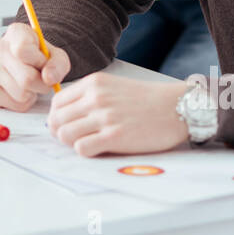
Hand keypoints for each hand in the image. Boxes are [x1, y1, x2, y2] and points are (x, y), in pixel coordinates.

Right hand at [0, 21, 69, 110]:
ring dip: (32, 93)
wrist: (28, 62)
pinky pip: (13, 104)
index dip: (39, 63)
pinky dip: (23, 102)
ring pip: (20, 94)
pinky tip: (22, 90)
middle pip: (26, 78)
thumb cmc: (41, 56)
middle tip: (42, 78)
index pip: (22, 50)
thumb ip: (58, 64)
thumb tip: (49, 78)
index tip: (44, 63)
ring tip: (31, 83)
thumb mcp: (57, 55)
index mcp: (16, 33)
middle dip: (41, 84)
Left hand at [48, 73, 190, 156]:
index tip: (65, 125)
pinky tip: (99, 148)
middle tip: (75, 138)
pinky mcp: (114, 136)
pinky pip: (82, 149)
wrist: (176, 107)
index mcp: (93, 83)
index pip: (57, 103)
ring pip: (65, 135)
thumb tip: (65, 115)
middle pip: (57, 120)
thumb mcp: (113, 86)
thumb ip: (90, 96)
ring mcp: (104, 117)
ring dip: (72, 143)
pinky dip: (86, 151)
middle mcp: (95, 98)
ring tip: (88, 143)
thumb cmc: (147, 100)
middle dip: (61, 132)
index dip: (57, 117)